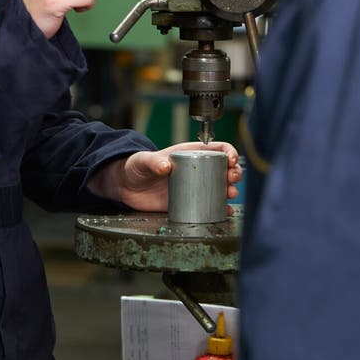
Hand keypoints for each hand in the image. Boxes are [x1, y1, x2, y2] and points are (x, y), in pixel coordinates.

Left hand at [88, 141, 241, 211]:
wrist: (126, 187)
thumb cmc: (135, 167)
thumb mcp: (143, 161)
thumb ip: (153, 162)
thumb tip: (165, 166)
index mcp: (189, 153)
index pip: (216, 148)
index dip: (228, 151)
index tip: (231, 159)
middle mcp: (196, 169)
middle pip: (223, 168)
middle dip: (234, 172)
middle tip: (231, 178)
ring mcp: (194, 186)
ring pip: (220, 186)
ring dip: (230, 189)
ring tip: (230, 194)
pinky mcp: (190, 202)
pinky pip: (210, 205)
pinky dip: (221, 208)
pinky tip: (226, 211)